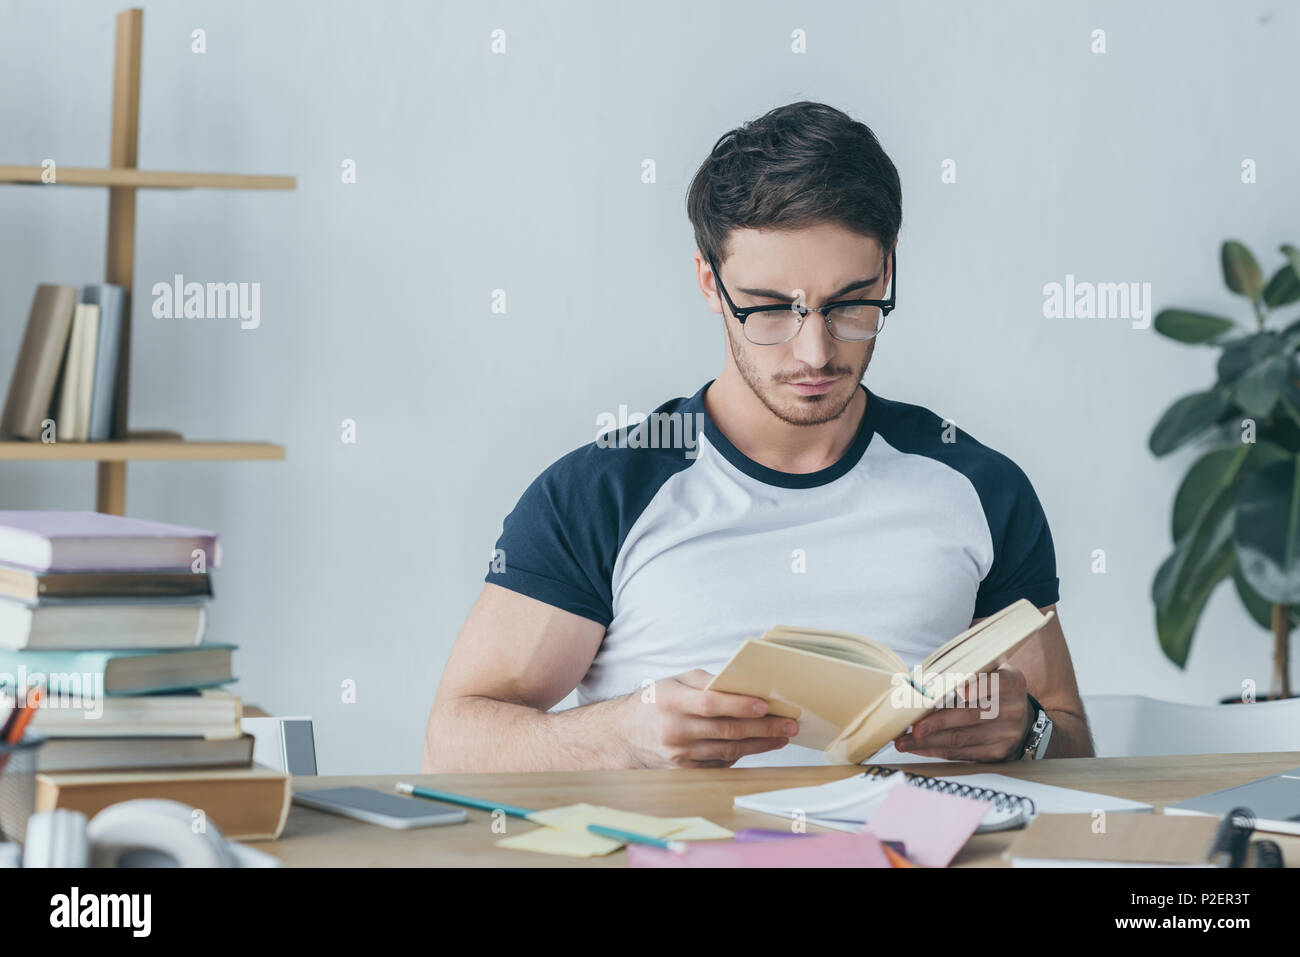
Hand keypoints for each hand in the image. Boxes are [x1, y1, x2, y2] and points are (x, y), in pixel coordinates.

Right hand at [617, 669, 798, 768]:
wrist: (625, 735)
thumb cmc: (655, 702)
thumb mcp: (675, 681)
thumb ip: (706, 681)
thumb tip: (742, 684)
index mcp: (671, 701)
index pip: (711, 704)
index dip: (740, 705)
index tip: (766, 705)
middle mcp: (675, 730)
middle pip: (726, 730)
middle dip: (763, 728)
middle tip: (788, 725)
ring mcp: (680, 754)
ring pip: (728, 750)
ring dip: (760, 744)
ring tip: (781, 736)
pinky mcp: (685, 770)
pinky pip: (720, 763)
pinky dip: (741, 755)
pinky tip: (758, 746)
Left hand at [893, 666, 1032, 761]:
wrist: (1017, 714)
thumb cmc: (989, 687)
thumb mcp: (985, 671)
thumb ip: (962, 672)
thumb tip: (920, 682)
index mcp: (1011, 682)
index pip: (996, 682)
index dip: (978, 686)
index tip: (960, 691)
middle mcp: (1014, 708)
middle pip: (971, 715)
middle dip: (938, 722)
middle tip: (913, 727)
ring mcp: (1008, 733)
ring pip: (962, 738)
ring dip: (930, 741)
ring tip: (905, 741)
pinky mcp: (998, 753)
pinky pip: (963, 754)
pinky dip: (937, 751)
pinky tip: (919, 748)